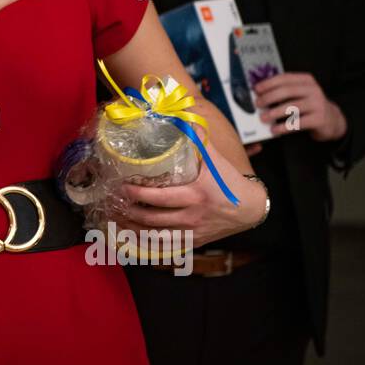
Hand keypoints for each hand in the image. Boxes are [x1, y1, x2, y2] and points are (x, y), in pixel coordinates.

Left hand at [109, 140, 265, 247]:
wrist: (251, 209)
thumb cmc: (230, 182)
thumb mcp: (216, 160)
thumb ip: (198, 138)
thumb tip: (182, 117)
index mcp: (195, 195)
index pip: (159, 198)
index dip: (138, 194)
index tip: (122, 186)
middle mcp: (192, 216)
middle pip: (152, 219)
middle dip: (129, 211)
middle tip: (113, 202)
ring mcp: (192, 232)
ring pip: (155, 237)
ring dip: (132, 229)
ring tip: (115, 219)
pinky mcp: (193, 243)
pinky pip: (165, 247)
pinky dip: (146, 244)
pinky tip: (132, 238)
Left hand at [252, 72, 346, 142]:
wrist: (331, 120)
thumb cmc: (309, 106)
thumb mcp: (299, 94)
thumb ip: (283, 91)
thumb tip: (259, 93)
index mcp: (306, 80)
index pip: (285, 78)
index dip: (269, 83)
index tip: (256, 90)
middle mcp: (313, 90)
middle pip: (287, 91)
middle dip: (269, 97)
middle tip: (258, 104)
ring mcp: (318, 104)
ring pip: (292, 107)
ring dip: (274, 112)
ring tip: (263, 118)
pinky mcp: (319, 119)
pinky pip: (298, 123)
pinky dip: (284, 127)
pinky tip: (274, 130)